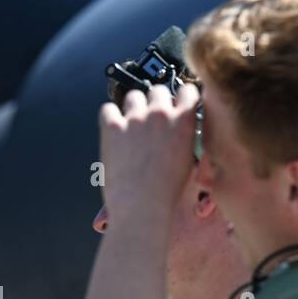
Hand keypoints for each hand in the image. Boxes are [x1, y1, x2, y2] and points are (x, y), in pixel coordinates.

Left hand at [97, 82, 199, 221]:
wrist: (142, 208)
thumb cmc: (167, 193)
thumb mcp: (190, 162)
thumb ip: (186, 138)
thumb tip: (180, 130)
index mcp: (184, 121)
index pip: (188, 90)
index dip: (181, 98)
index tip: (176, 105)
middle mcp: (160, 113)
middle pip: (158, 90)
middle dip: (155, 103)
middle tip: (151, 122)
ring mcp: (135, 118)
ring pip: (133, 96)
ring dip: (133, 108)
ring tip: (131, 129)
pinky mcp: (112, 127)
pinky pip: (107, 109)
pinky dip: (109, 118)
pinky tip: (113, 132)